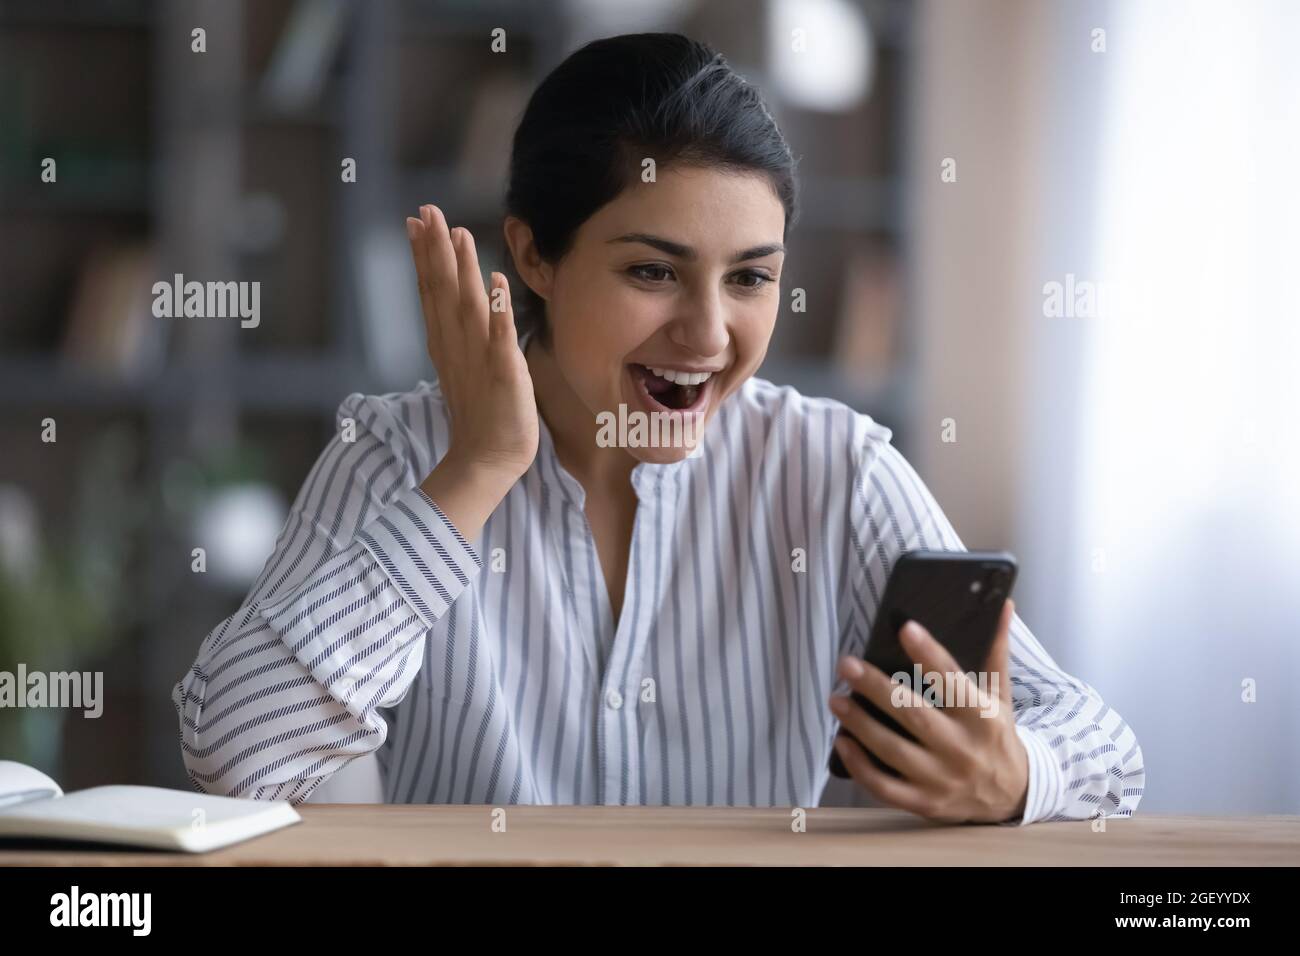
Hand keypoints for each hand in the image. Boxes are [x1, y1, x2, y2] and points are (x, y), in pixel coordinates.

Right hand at [406, 204, 537, 481]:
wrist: (488, 460)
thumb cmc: (480, 415)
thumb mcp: (463, 366)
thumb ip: (456, 334)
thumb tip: (452, 305)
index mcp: (446, 343)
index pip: (433, 291)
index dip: (425, 254)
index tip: (416, 219)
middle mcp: (457, 346)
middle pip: (443, 290)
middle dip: (435, 249)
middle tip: (426, 209)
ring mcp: (479, 359)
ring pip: (468, 305)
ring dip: (463, 269)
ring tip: (458, 233)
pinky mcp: (504, 373)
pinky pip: (500, 337)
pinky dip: (497, 310)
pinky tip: (496, 282)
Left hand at [829, 598, 1029, 823]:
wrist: (1012, 798)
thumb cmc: (996, 737)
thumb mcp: (1001, 697)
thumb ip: (995, 653)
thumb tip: (1002, 604)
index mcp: (982, 718)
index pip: (952, 681)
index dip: (929, 654)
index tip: (905, 628)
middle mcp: (962, 750)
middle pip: (914, 714)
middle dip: (877, 688)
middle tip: (847, 664)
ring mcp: (941, 780)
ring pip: (893, 751)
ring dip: (860, 724)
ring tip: (836, 698)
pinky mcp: (923, 803)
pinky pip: (885, 787)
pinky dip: (861, 766)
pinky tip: (842, 742)